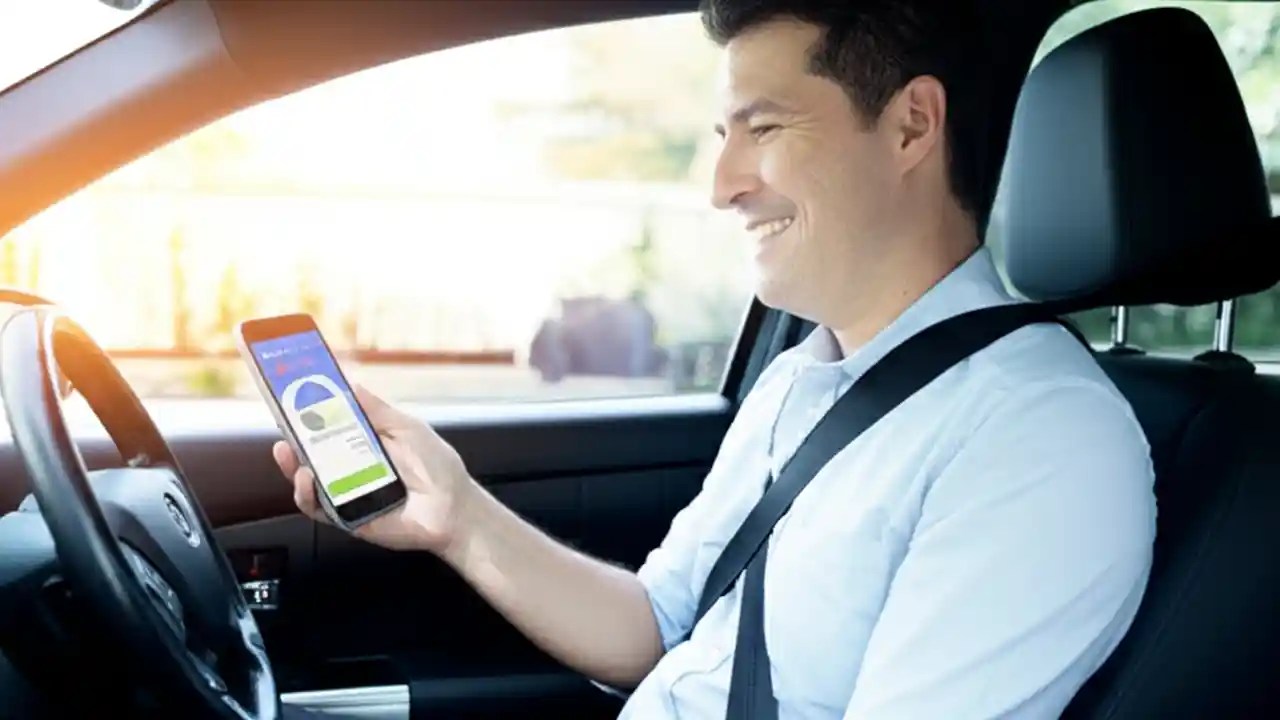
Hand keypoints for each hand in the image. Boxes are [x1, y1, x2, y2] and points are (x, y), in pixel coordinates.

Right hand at [272, 384, 474, 553]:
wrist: (453, 508)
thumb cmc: (437, 467)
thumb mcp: (406, 428)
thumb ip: (376, 410)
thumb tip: (350, 385)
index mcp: (363, 444)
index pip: (327, 428)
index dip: (307, 415)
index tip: (289, 398)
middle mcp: (350, 468)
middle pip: (310, 454)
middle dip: (292, 440)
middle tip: (283, 426)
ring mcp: (346, 493)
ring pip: (307, 482)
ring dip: (293, 467)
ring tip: (293, 454)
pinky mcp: (346, 518)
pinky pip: (317, 508)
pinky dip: (307, 495)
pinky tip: (309, 480)